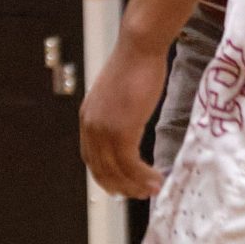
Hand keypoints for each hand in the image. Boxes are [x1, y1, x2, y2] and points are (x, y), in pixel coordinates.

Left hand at [79, 24, 166, 199]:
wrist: (139, 49)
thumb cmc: (134, 66)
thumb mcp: (119, 96)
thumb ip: (118, 115)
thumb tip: (128, 129)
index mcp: (88, 118)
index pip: (92, 158)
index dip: (107, 176)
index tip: (123, 186)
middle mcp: (91, 127)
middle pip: (102, 169)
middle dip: (122, 186)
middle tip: (140, 194)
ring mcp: (104, 130)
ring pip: (117, 170)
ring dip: (136, 185)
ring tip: (152, 191)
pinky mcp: (121, 130)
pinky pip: (130, 164)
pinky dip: (143, 176)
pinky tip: (156, 179)